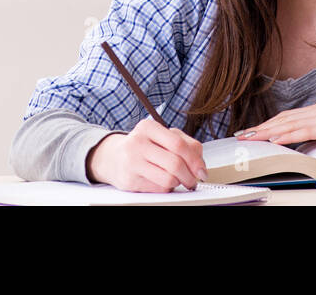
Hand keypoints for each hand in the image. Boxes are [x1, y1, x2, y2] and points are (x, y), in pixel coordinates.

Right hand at [86, 117, 207, 192]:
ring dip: (178, 183)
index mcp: (148, 127)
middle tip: (193, 180)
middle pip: (175, 163)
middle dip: (190, 176)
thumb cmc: (143, 146)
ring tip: (177, 180)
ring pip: (168, 179)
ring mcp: (131, 162)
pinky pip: (158, 189)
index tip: (202, 170)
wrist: (113, 158)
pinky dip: (165, 188)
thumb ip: (185, 144)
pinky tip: (161, 181)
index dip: (195, 160)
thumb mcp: (161, 137)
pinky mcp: (129, 180)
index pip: (179, 144)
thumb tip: (200, 166)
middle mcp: (137, 142)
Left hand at [234, 104, 315, 145]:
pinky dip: (289, 135)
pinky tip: (276, 139)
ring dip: (268, 131)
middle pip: (284, 119)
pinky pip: (307, 130)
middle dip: (261, 127)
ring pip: (291, 123)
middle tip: (242, 135)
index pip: (286, 117)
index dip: (267, 124)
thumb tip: (301, 145)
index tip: (251, 132)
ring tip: (252, 138)